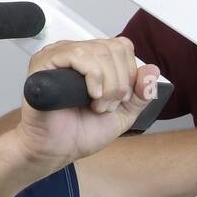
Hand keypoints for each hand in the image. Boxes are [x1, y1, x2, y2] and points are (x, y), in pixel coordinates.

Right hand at [14, 36, 159, 166]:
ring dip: (107, 84)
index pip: (121, 46)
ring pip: (99, 51)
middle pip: (114, 48)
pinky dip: (93, 76)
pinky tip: (90, 95)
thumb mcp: (123, 113)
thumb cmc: (80, 133)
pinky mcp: (44, 62)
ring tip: (96, 105)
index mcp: (92, 60)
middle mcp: (75, 53)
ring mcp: (58, 55)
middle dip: (119, 83)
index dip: (128, 73)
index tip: (119, 99)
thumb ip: (140, 93)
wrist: (57, 150)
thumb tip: (152, 70)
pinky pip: (78, 55)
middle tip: (106, 106)